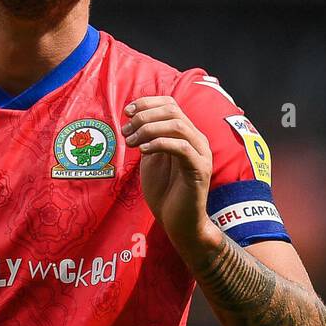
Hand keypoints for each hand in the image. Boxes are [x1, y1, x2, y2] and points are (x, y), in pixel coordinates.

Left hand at [122, 96, 214, 252]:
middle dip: (144, 116)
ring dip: (149, 129)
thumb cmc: (165, 193)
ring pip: (177, 125)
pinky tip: (143, 151)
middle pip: (173, 110)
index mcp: (185, 135)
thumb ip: (147, 140)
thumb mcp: (151, 161)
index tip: (127, 112)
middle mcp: (196, 140)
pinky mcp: (199, 169)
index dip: (148, 103)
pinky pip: (181, 148)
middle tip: (125, 130)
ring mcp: (200, 154)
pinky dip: (159, 144)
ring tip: (131, 142)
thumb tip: (133, 122)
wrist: (179, 223)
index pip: (170, 104)